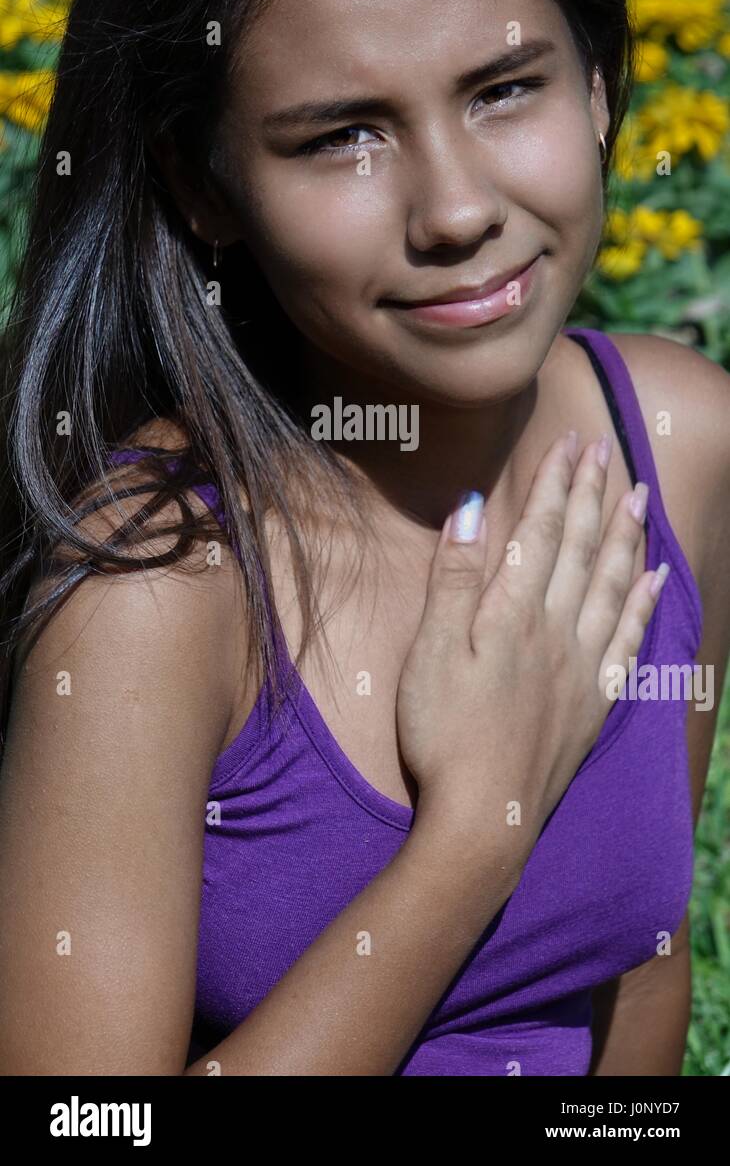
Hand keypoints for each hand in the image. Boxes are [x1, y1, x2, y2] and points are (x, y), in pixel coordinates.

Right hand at [396, 432, 666, 854]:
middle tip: (607, 449)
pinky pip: (630, 638)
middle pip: (581, 547)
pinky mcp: (595, 701)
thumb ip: (452, 578)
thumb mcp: (428, 651)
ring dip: (624, 535)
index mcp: (512, 612)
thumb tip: (468, 508)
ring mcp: (582, 666)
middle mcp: (557, 630)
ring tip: (638, 495)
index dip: (555, 483)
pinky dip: (643, 602)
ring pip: (612, 583)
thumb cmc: (442, 734)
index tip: (570, 442)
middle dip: (593, 492)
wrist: (485, 817)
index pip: (541, 530)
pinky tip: (653, 577)